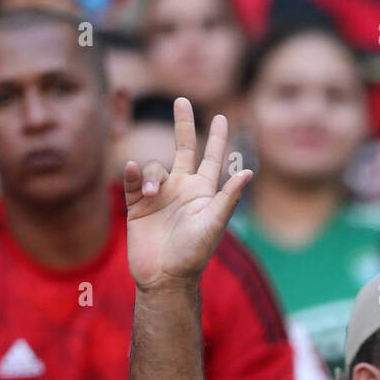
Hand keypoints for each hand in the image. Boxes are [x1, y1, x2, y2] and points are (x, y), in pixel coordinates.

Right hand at [124, 97, 251, 289]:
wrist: (164, 278)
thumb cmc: (193, 255)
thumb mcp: (213, 224)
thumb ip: (228, 197)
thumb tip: (248, 171)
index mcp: (202, 193)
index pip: (212, 159)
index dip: (217, 138)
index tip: (222, 116)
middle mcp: (181, 189)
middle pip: (182, 149)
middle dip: (183, 125)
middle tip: (182, 101)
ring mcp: (158, 196)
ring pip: (154, 168)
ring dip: (152, 175)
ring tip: (152, 194)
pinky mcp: (137, 206)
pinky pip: (132, 181)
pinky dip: (133, 174)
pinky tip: (133, 173)